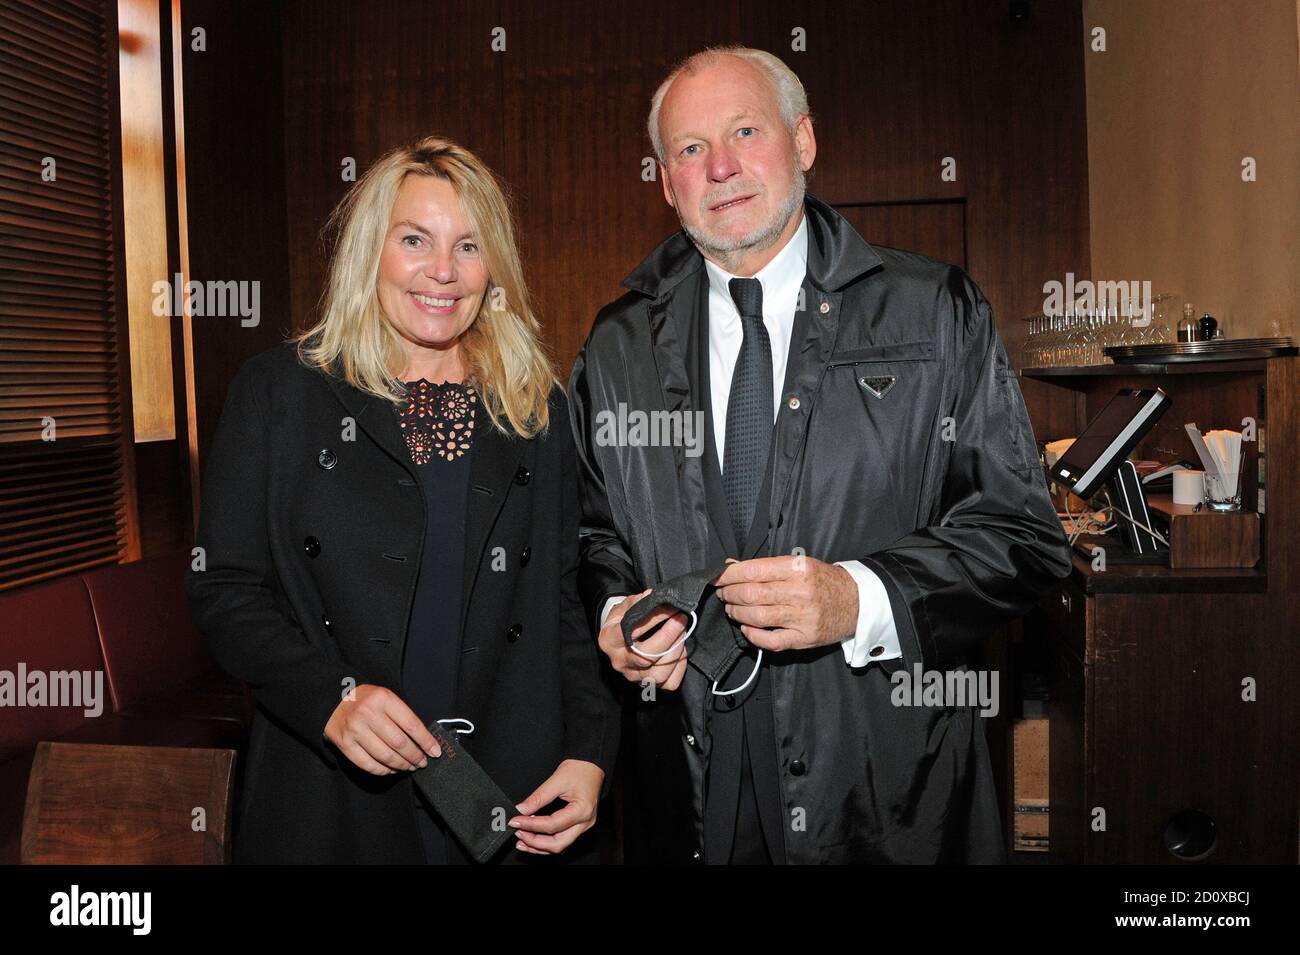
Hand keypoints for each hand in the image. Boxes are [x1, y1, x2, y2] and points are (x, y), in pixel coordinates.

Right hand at [323, 684, 440, 774]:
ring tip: (409, 766)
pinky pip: (368, 764)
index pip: (411, 724)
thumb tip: (423, 739)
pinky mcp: (345, 744)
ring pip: (385, 756)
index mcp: (383, 698)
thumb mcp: (384, 697)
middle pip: (399, 743)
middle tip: (422, 762)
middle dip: (415, 756)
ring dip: (401, 765)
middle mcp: (368, 713)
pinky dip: (383, 770)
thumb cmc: (365, 700)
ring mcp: (355, 730)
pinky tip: (391, 769)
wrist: (332, 701)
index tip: (435, 751)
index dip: (426, 741)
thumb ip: (401, 714)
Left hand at [510, 759, 603, 854]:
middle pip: (558, 844)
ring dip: (539, 847)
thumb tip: (521, 810)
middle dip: (535, 842)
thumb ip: (538, 797)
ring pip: (560, 846)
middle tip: (519, 833)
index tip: (516, 821)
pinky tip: (534, 841)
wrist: (591, 765)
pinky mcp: (579, 826)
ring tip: (522, 841)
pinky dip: (547, 843)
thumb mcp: (557, 780)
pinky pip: (562, 840)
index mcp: (582, 811)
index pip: (552, 825)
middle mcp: (585, 822)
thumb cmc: (580, 769)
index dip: (531, 825)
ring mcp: (583, 826)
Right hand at [596, 589, 689, 690]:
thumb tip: (653, 597)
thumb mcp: (623, 607)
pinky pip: (669, 683)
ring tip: (681, 633)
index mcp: (609, 640)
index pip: (630, 632)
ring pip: (659, 673)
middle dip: (669, 636)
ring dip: (676, 651)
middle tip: (680, 619)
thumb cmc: (622, 621)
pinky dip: (679, 667)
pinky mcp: (647, 684)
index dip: (652, 620)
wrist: (616, 639)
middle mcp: (620, 661)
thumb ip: (638, 602)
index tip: (668, 608)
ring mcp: (633, 676)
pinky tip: (680, 651)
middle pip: (647, 657)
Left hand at [713, 555, 857, 651]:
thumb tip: (732, 567)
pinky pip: (770, 641)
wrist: (856, 602)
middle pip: (751, 594)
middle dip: (729, 594)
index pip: (753, 571)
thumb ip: (768, 567)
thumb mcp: (800, 564)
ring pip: (756, 617)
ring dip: (736, 613)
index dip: (729, 575)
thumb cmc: (823, 581)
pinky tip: (746, 628)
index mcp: (797, 569)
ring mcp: (802, 618)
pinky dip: (753, 635)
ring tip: (731, 608)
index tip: (718, 577)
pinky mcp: (804, 638)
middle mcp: (799, 593)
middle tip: (722, 594)